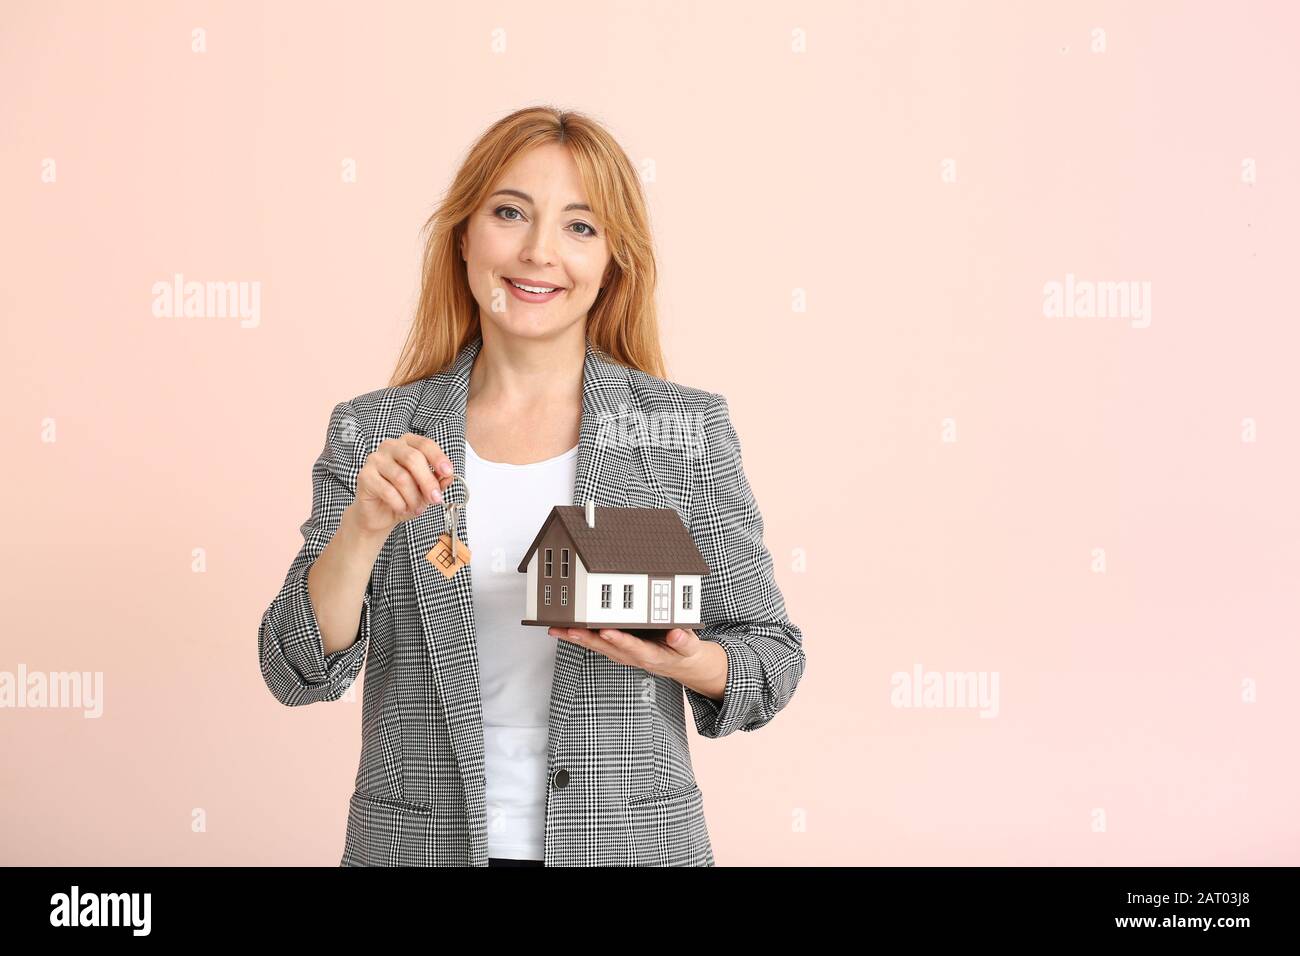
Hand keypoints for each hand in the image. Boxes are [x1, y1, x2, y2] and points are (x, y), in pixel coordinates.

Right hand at [348, 433, 454, 535]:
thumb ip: (438, 481)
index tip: (448, 472)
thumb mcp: (425, 490)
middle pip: (413, 459)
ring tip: (416, 508)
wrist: (378, 515)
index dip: (438, 458)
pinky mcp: (365, 476)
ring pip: (401, 477)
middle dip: (428, 482)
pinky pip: (387, 491)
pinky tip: (401, 508)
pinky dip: (400, 504)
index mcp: (407, 444)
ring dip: (413, 497)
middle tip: (435, 499)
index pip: (425, 444)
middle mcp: (390, 447)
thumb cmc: (402, 497)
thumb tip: (449, 477)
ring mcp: (375, 459)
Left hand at [548, 626, 710, 683]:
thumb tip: (676, 634)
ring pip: (596, 646)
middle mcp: (632, 657)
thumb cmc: (684, 652)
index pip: (633, 648)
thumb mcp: (691, 648)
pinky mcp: (617, 650)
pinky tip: (566, 629)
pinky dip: (580, 637)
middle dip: (586, 639)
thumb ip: (684, 641)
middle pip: (607, 648)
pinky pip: (596, 643)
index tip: (607, 631)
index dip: (619, 640)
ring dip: (576, 638)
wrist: (680, 664)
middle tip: (569, 630)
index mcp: (651, 656)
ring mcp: (622, 654)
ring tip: (557, 629)